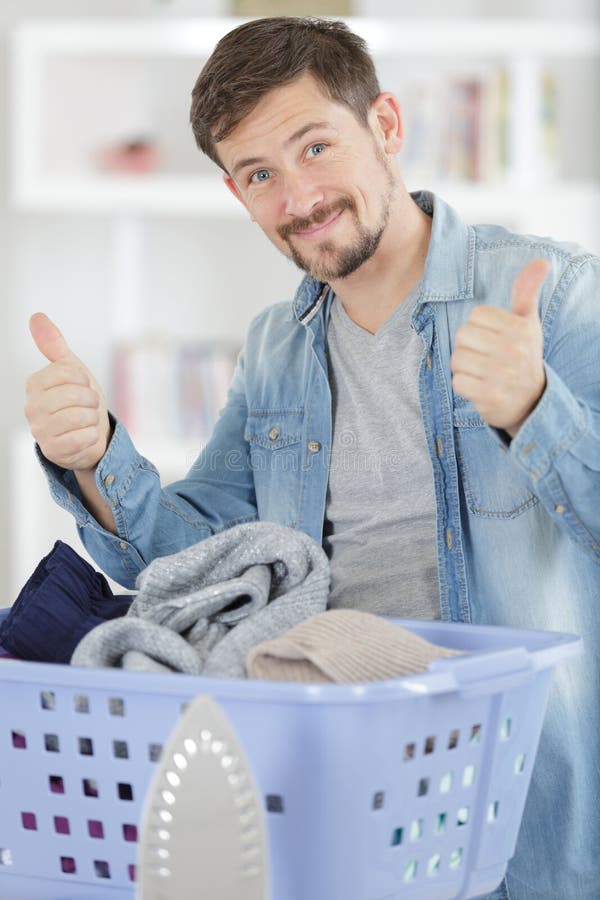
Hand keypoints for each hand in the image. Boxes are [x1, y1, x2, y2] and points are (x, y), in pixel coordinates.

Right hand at [25, 313, 110, 470]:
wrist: (90, 437)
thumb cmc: (80, 402)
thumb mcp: (72, 370)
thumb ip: (54, 345)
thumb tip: (36, 316)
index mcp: (35, 384)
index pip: (68, 371)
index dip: (84, 379)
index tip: (83, 387)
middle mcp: (32, 407)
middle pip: (75, 394)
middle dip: (91, 400)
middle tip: (87, 407)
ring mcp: (40, 430)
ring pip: (80, 416)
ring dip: (92, 419)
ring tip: (87, 421)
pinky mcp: (53, 451)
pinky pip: (82, 438)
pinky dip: (91, 436)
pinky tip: (85, 437)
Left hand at [450, 259, 549, 437]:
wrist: (531, 401)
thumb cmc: (523, 356)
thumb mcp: (528, 323)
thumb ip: (527, 292)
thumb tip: (540, 261)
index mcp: (520, 328)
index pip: (475, 315)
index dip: (479, 328)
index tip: (494, 339)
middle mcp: (513, 350)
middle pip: (463, 335)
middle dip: (469, 347)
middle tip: (486, 358)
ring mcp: (501, 374)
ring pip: (457, 359)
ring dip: (464, 368)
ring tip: (482, 372)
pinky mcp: (489, 396)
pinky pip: (457, 382)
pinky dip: (464, 386)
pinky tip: (480, 387)